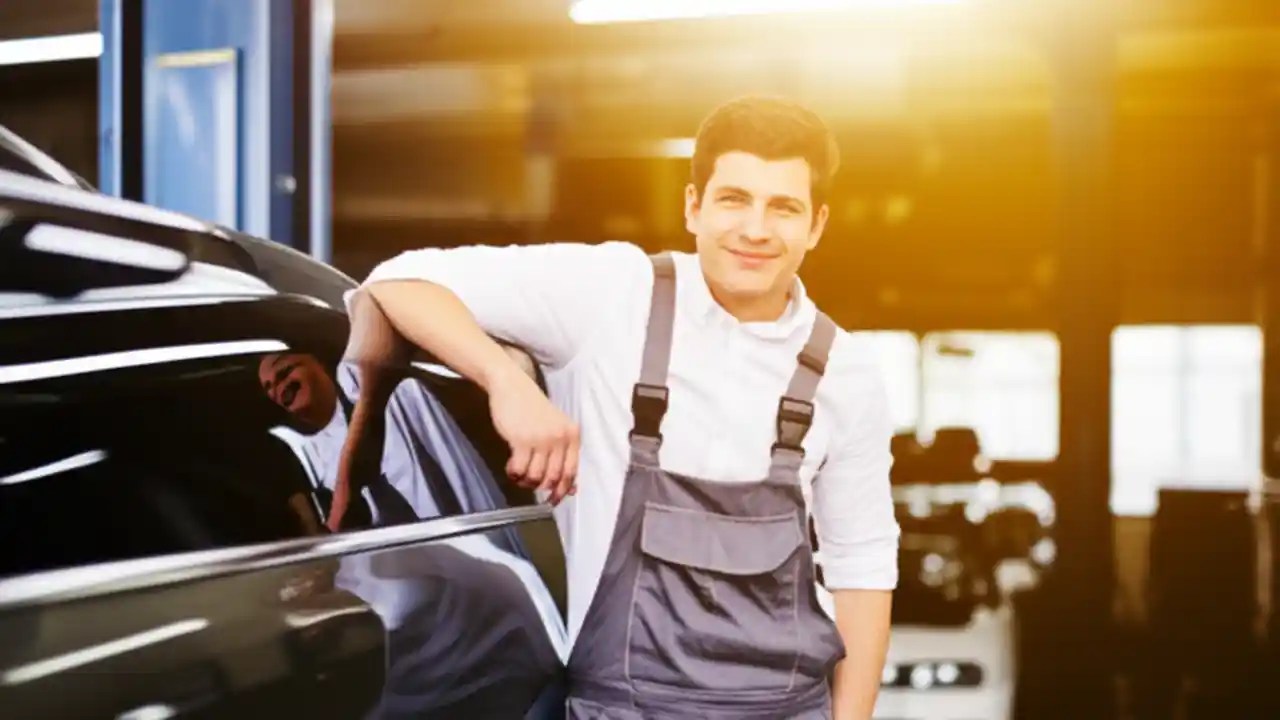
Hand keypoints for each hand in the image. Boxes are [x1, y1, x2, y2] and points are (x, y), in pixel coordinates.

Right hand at [487, 366, 579, 504]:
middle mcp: (560, 438)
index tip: (554, 500)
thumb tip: (570, 489)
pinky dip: (514, 474)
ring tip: (519, 475)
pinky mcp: (522, 440)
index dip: (562, 490)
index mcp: (572, 435)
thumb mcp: (555, 429)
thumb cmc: (533, 409)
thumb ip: (563, 455)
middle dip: (541, 487)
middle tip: (529, 485)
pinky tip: (511, 469)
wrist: (512, 387)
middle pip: (553, 477)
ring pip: (536, 477)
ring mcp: (541, 439)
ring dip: (525, 481)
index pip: (571, 471)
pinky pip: (519, 469)